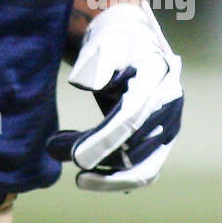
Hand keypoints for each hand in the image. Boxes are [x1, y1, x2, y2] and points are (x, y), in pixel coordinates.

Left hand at [46, 0, 182, 191]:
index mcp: (157, 79)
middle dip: (93, 157)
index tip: (75, 157)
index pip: (130, 118)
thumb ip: (95, 61)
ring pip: (142, 170)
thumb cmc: (115, 43)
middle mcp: (169, 107)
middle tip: (52, 148)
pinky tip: (86, 177)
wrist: (133, 46)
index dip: (103, 141)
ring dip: (104, 177)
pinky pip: (144, 172)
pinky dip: (116, 179)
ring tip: (67, 163)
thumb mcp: (104, 43)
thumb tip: (83, 84)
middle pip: (134, 148)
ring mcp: (169, 127)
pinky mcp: (161, 142)